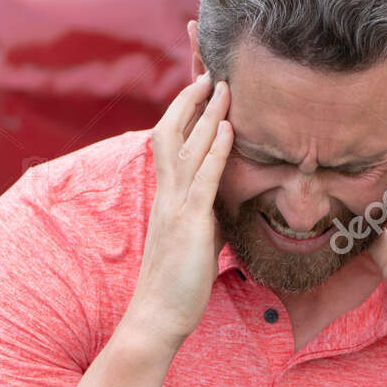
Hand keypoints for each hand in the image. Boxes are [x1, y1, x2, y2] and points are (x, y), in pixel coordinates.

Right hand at [124, 73, 232, 347]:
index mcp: (167, 196)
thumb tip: (219, 201)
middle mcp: (166, 194)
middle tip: (208, 68)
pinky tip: (229, 128)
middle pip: (171, 132)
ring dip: (207, 114)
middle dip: (189, 99)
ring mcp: (175, 207)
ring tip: (224, 85)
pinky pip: (203, 178)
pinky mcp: (190, 224)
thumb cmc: (178, 284)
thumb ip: (203, 214)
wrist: (157, 317)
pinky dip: (216, 150)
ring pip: (188, 148)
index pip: (170, 142)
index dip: (181, 111)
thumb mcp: (194, 238)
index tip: (198, 85)